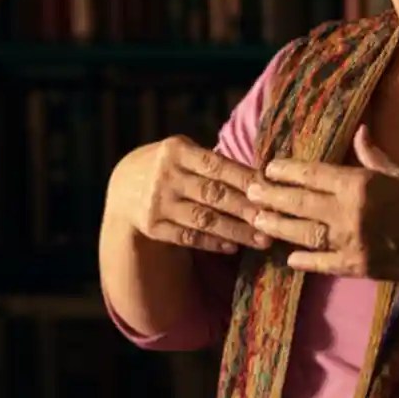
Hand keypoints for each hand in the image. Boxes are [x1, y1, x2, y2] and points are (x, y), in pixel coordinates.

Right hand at [105, 135, 272, 253]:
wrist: (123, 185)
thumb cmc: (170, 166)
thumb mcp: (184, 152)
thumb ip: (216, 163)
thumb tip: (264, 179)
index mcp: (176, 150)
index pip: (218, 166)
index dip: (246, 179)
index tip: (273, 191)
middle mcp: (165, 176)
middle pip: (214, 195)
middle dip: (247, 209)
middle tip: (275, 221)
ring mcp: (157, 203)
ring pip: (204, 220)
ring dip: (236, 231)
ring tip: (262, 240)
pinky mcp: (152, 226)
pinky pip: (188, 237)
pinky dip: (212, 243)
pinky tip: (233, 247)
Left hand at [245, 125, 398, 282]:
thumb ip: (373, 155)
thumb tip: (359, 130)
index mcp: (361, 184)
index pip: (314, 174)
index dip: (287, 171)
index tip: (268, 167)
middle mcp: (352, 213)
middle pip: (301, 203)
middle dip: (272, 197)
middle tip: (249, 192)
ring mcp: (353, 243)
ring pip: (305, 234)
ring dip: (278, 227)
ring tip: (257, 220)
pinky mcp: (358, 267)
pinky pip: (323, 263)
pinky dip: (304, 260)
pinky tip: (288, 256)